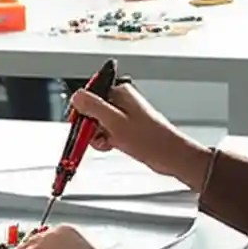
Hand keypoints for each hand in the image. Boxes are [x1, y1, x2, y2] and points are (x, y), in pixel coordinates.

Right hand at [68, 82, 211, 186]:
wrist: (171, 156)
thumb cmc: (150, 140)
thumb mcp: (115, 122)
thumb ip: (92, 106)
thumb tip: (76, 97)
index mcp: (119, 92)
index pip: (88, 95)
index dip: (81, 111)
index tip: (81, 124)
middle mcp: (122, 100)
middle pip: (91, 110)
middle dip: (90, 126)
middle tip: (99, 135)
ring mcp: (124, 114)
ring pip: (97, 123)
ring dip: (98, 135)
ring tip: (110, 141)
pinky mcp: (126, 127)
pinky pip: (106, 132)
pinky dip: (105, 140)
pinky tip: (113, 145)